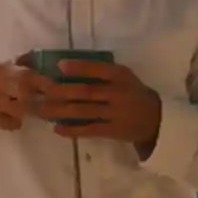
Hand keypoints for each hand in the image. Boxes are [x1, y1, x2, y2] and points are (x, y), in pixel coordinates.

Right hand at [0, 55, 53, 133]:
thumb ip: (19, 65)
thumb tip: (42, 56)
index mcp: (2, 67)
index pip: (29, 72)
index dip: (46, 82)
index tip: (60, 91)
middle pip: (25, 87)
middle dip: (40, 98)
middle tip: (49, 107)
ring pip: (18, 106)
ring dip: (27, 112)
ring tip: (29, 114)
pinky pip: (7, 121)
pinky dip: (13, 123)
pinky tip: (11, 121)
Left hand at [35, 60, 161, 144]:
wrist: (156, 118)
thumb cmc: (131, 92)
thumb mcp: (122, 76)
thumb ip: (99, 71)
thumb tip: (63, 67)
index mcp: (119, 75)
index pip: (97, 69)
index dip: (79, 67)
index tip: (59, 66)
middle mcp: (117, 93)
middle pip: (85, 91)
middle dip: (60, 91)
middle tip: (41, 92)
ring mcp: (115, 113)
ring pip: (84, 111)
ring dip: (61, 111)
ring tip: (42, 110)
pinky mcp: (113, 131)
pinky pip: (90, 130)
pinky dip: (73, 130)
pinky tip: (57, 128)